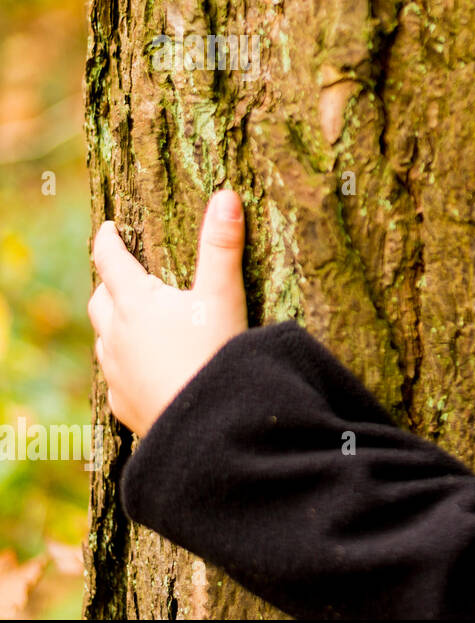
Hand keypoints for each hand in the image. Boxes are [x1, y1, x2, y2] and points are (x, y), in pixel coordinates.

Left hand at [88, 189, 249, 436]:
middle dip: (108, 284)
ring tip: (132, 323)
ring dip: (114, 326)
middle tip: (121, 274)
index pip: (110, 260)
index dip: (108, 239)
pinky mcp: (125, 406)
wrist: (208, 427)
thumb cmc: (216, 355)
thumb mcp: (224, 295)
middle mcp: (117, 336)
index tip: (108, 227)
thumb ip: (222, 246)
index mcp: (136, 303)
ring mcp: (117, 373)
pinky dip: (125, 366)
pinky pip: (115, 379)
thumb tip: (226, 195)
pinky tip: (142, 371)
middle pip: (100, 300)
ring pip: (104, 340)